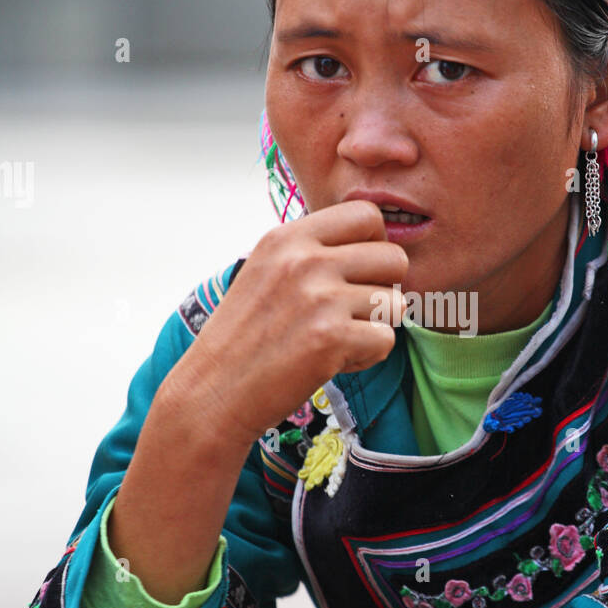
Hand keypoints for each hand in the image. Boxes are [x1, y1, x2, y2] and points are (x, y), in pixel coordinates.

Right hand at [171, 201, 408, 445]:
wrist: (213, 392)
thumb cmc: (244, 337)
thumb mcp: (267, 271)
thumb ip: (313, 252)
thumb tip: (375, 242)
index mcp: (288, 238)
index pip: (366, 214)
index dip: (375, 244)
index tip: (358, 272)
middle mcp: (304, 261)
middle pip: (394, 258)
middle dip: (384, 289)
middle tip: (354, 312)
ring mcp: (319, 298)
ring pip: (395, 303)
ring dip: (374, 326)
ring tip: (337, 339)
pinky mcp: (331, 338)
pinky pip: (386, 340)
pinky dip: (367, 357)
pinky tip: (333, 361)